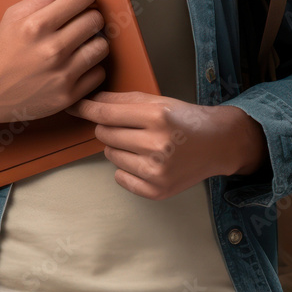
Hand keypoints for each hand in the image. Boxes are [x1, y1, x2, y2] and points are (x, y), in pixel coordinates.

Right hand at [0, 0, 108, 134]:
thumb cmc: (3, 50)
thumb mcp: (14, 16)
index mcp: (37, 25)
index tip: (79, 0)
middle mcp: (52, 49)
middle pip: (96, 19)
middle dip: (89, 17)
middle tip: (77, 23)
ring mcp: (62, 74)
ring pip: (102, 46)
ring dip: (93, 42)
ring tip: (79, 44)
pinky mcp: (69, 96)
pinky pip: (99, 72)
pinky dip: (91, 68)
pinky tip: (76, 65)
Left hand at [65, 91, 269, 200]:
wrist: (217, 144)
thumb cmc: (186, 119)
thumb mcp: (157, 101)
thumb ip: (123, 100)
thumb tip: (91, 101)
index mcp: (157, 116)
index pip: (107, 113)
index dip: (86, 108)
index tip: (74, 106)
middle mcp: (157, 144)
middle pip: (105, 134)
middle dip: (108, 127)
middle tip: (127, 125)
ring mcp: (157, 171)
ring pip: (110, 155)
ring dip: (118, 147)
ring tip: (141, 142)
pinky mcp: (157, 190)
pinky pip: (120, 177)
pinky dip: (125, 168)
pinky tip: (144, 159)